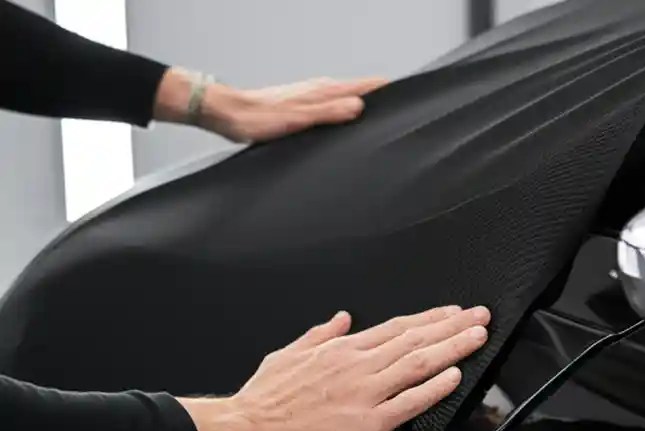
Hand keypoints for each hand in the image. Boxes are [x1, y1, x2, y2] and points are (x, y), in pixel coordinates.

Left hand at [154, 68, 388, 142]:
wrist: (227, 113)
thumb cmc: (259, 119)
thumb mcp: (298, 119)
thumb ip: (330, 112)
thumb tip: (361, 106)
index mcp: (325, 91)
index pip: (367, 85)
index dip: (389, 89)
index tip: (411, 96)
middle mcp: (320, 89)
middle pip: (361, 90)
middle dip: (383, 99)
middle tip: (405, 112)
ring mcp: (311, 96)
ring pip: (348, 98)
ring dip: (365, 106)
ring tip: (383, 119)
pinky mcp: (302, 106)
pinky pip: (334, 106)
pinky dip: (348, 112)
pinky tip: (348, 125)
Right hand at [179, 305, 489, 430]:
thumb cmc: (262, 401)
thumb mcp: (286, 354)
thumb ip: (319, 335)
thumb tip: (341, 317)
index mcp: (340, 350)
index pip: (396, 328)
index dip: (430, 319)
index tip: (454, 312)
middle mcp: (358, 366)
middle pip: (416, 339)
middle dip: (453, 326)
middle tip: (481, 316)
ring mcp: (366, 394)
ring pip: (419, 363)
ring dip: (453, 347)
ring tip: (478, 336)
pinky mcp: (368, 425)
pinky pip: (410, 402)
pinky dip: (435, 387)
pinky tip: (455, 375)